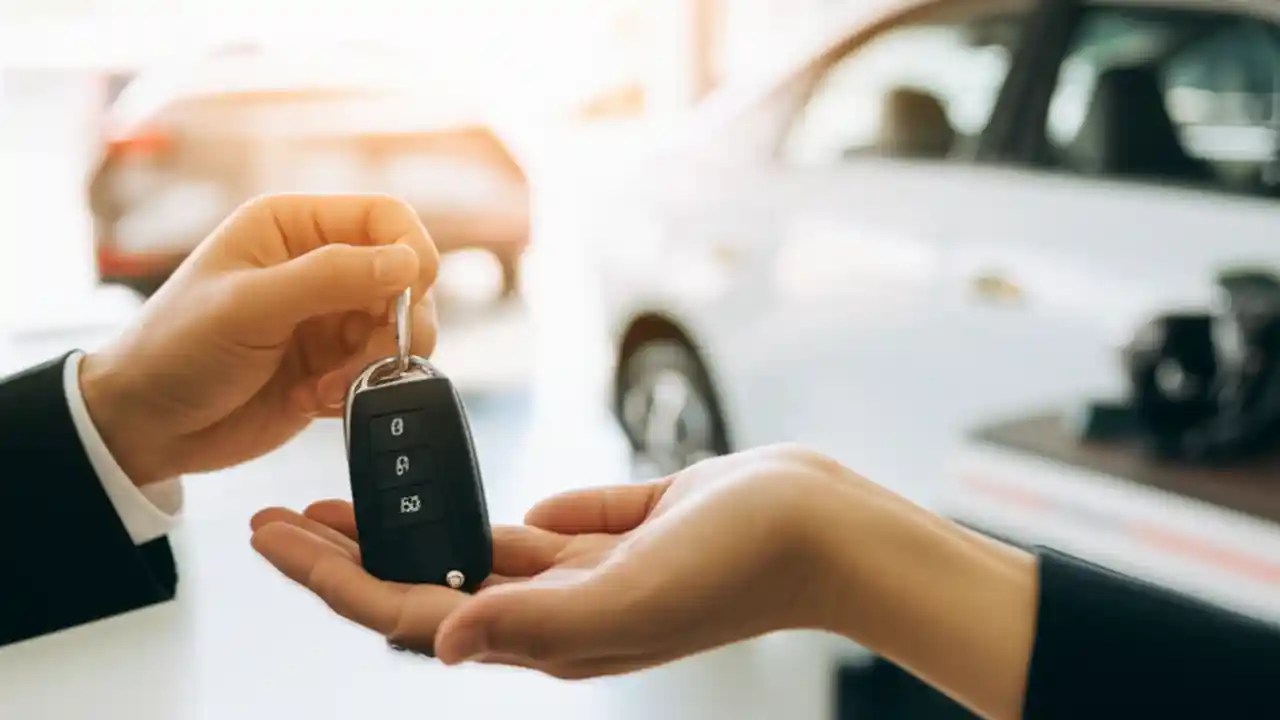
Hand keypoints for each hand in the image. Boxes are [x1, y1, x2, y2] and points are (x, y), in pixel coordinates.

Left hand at [82, 194, 438, 484]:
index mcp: (294, 227)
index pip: (386, 218)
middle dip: (396, 323)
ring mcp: (330, 317)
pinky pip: (382, 371)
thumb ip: (330, 278)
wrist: (146, 426)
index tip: (407, 298)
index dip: (411, 253)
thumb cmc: (177, 349)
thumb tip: (408, 264)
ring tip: (326, 387)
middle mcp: (320, 265)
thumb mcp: (249, 306)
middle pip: (407, 279)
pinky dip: (361, 390)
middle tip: (367, 357)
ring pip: (402, 329)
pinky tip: (313, 400)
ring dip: (376, 363)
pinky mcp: (335, 365)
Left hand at [251, 444, 1037, 719]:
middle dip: (352, 555)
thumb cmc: (742, 566)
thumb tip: (450, 641)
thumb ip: (542, 622)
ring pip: (477, 551)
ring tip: (352, 496)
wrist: (823, 529)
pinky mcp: (618, 532)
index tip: (272, 539)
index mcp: (552, 634)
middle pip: (430, 583)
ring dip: (412, 527)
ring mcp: (589, 571)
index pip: (416, 611)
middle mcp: (559, 608)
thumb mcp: (636, 597)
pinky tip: (466, 498)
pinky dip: (495, 513)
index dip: (335, 580)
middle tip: (284, 517)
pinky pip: (543, 524)